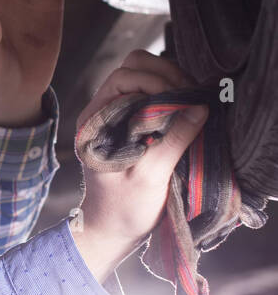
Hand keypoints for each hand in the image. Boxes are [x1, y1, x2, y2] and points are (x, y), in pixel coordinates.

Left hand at [70, 50, 206, 281]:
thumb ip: (172, 141)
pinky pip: (152, 93)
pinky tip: (187, 110)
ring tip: (192, 101)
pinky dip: (172, 93)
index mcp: (95, 120)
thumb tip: (199, 107)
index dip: (157, 82)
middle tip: (191, 96)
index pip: (125, 77)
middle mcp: (103, 111)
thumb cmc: (123, 207)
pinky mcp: (133, 122)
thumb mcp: (150, 177)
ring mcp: (117, 114)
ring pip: (144, 76)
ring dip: (171, 81)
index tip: (183, 99)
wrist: (112, 227)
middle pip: (133, 67)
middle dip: (166, 74)